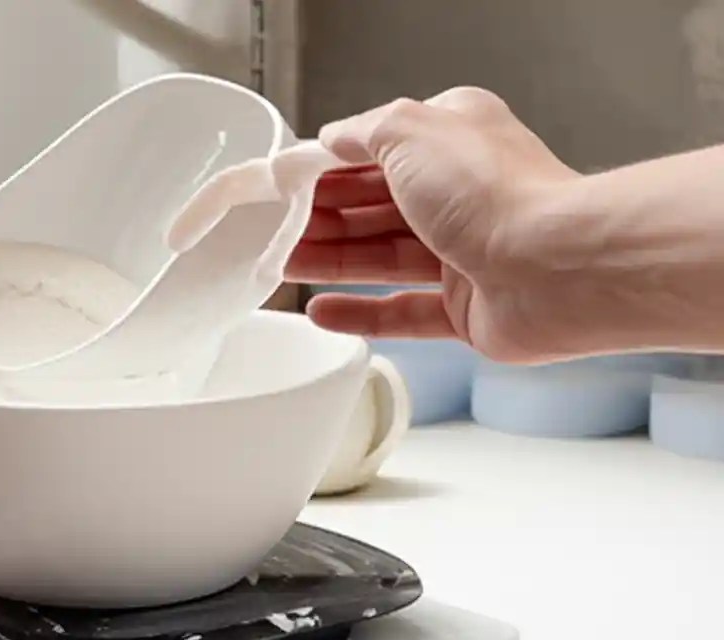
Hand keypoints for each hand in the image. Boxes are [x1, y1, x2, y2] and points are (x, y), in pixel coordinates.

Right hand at [288, 87, 582, 361]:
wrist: (557, 268)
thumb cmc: (496, 193)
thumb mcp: (411, 131)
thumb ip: (364, 131)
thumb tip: (335, 136)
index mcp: (455, 141)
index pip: (377, 152)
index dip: (328, 167)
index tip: (287, 184)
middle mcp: (463, 195)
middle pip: (375, 207)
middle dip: (323, 217)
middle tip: (276, 228)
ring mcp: (465, 254)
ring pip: (383, 258)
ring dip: (331, 261)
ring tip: (284, 266)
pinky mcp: (466, 309)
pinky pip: (402, 313)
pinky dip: (360, 313)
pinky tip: (322, 311)